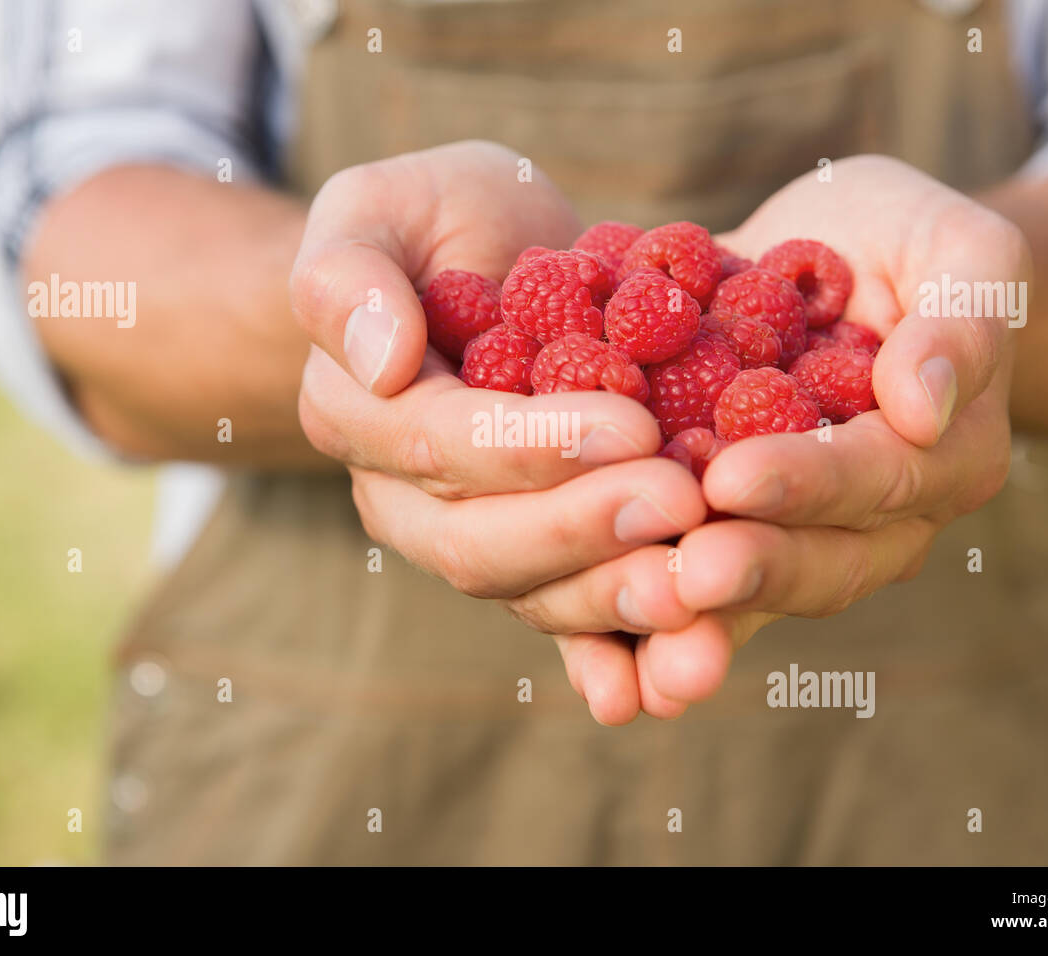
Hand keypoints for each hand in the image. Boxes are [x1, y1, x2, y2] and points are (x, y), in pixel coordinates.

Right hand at [290, 141, 710, 723]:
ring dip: (614, 597)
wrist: (500, 268)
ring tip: (700, 586)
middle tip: (682, 506)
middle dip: (582, 529)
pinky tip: (672, 678)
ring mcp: (472, 539)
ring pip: (532, 592)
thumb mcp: (380, 208)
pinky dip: (616, 653)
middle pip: (482, 541)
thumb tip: (381, 361)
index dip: (528, 445)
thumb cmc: (439, 224)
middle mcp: (405, 498)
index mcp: (362, 416)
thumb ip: (347, 273)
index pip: (439, 445)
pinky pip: (570, 619)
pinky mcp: (539, 560)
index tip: (633, 426)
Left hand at [614, 154, 1028, 715]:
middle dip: (751, 569)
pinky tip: (607, 682)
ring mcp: (794, 541)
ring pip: (754, 599)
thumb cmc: (897, 245)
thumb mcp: (952, 250)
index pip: (878, 477)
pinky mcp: (723, 539)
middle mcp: (873, 522)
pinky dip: (648, 639)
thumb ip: (961, 318)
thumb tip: (922, 407)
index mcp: (939, 457)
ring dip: (698, 626)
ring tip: (645, 649)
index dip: (809, 481)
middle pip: (819, 562)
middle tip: (687, 573)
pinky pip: (693, 599)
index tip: (734, 479)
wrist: (822, 264)